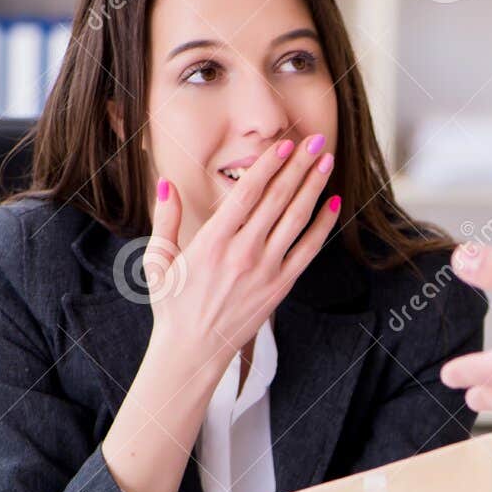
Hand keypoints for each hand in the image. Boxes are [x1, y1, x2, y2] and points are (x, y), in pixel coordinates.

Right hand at [144, 134, 341, 376]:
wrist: (194, 351)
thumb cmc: (173, 304)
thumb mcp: (157, 260)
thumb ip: (165, 219)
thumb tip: (166, 183)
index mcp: (213, 241)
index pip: (248, 193)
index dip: (269, 165)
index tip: (285, 143)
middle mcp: (244, 252)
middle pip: (278, 199)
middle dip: (299, 165)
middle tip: (316, 140)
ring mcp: (266, 270)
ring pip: (297, 219)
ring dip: (314, 187)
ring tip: (327, 161)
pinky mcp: (281, 286)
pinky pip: (308, 250)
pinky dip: (323, 225)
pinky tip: (333, 203)